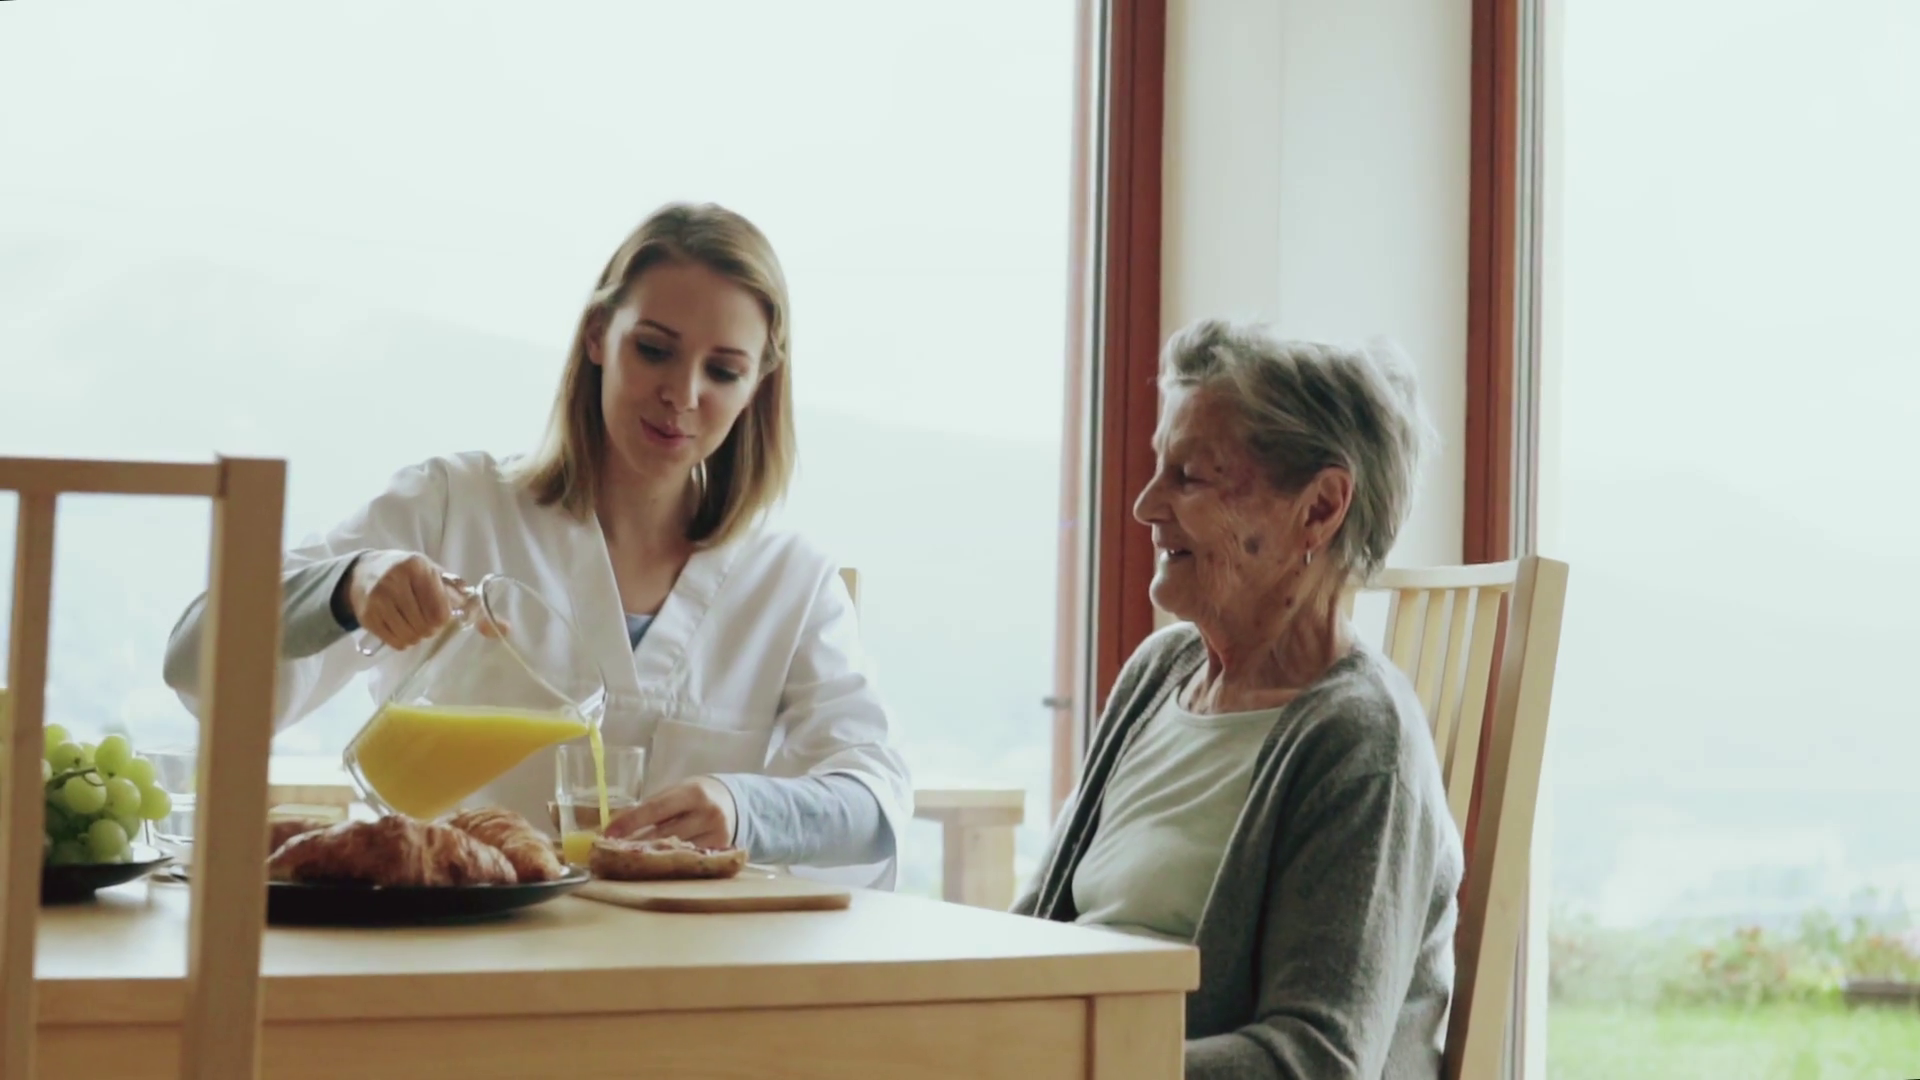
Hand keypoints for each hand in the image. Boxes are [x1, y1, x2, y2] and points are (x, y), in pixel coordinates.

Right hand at [341, 550, 464, 649]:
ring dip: (417, 636)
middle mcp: (394, 582)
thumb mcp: (430, 570)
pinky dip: (403, 641)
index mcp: (416, 568)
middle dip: (431, 629)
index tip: (441, 616)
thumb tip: (477, 613)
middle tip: (428, 623)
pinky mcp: (367, 616)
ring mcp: (378, 600)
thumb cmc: (405, 572)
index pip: (439, 610)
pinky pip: (393, 641)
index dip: (443, 619)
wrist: (364, 571)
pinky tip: (402, 630)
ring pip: (410, 635)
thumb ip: (453, 589)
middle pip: (425, 625)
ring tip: (415, 626)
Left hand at [604, 776, 737, 849]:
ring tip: (627, 859)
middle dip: (635, 843)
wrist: (732, 802)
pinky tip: (653, 864)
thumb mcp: (676, 792)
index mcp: (694, 792)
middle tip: (611, 851)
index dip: (630, 822)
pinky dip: (668, 862)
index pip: (656, 808)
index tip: (608, 833)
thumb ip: (651, 807)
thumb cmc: (695, 796)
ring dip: (648, 856)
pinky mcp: (719, 853)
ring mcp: (716, 836)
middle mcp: (708, 814)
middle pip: (664, 834)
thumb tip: (616, 825)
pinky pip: (687, 860)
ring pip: (675, 851)